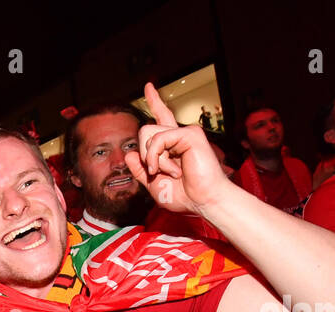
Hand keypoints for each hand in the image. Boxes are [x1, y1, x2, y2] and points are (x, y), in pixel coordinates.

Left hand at [124, 82, 233, 215]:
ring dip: (152, 159)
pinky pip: (158, 139)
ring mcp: (185, 132)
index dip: (155, 101)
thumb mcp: (154, 185)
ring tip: (171, 172)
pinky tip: (173, 170)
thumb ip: (141, 170)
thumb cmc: (184, 196)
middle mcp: (178, 135)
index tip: (148, 86)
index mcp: (171, 144)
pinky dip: (158, 158)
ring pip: (148, 134)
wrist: (204, 202)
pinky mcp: (190, 134)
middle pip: (144, 130)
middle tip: (158, 172)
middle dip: (145, 155)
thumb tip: (130, 154)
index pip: (160, 117)